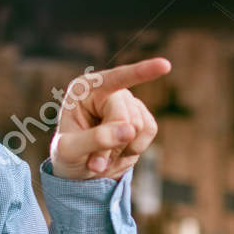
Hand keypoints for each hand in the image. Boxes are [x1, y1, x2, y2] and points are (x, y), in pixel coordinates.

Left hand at [49, 59, 165, 180]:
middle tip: (94, 162)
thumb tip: (128, 131)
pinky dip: (136, 147)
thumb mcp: (70, 152)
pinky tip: (119, 150)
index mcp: (84, 88)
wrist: (80, 168)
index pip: (114, 79)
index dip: (140, 72)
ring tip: (104, 154)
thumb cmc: (69, 155)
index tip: (165, 66)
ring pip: (139, 125)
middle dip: (112, 143)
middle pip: (125, 116)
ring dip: (123, 147)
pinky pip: (150, 129)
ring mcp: (126, 101)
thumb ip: (95, 140)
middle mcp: (107, 89)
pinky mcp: (141, 115)